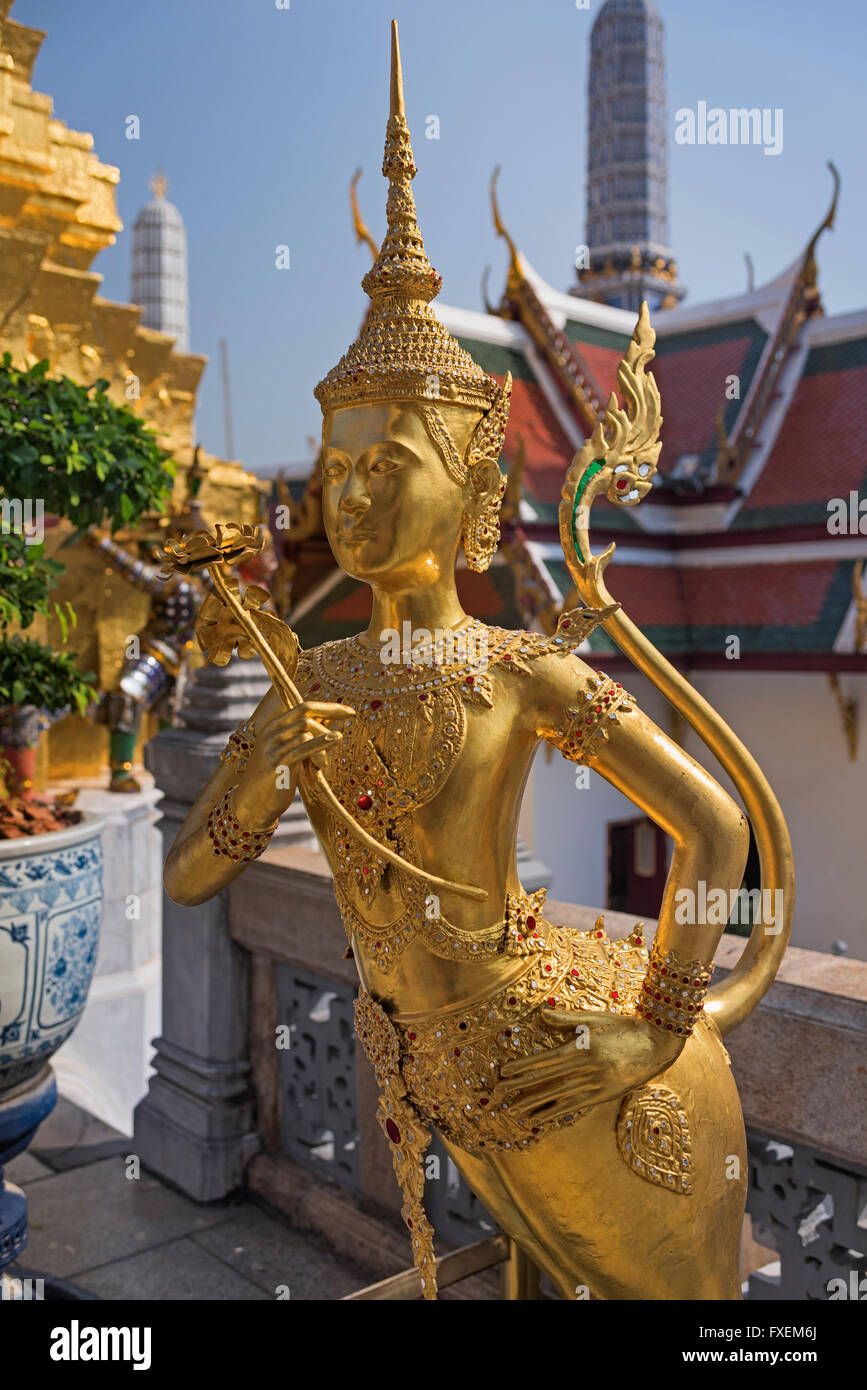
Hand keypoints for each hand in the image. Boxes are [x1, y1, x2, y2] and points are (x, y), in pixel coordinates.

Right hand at [232, 699, 354, 828]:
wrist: (252, 804)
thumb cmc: (275, 779)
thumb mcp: (289, 754)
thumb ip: (304, 739)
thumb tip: (330, 724)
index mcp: (274, 728)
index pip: (302, 707)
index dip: (326, 706)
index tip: (348, 710)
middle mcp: (271, 733)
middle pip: (304, 712)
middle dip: (330, 710)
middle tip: (351, 715)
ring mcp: (272, 747)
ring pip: (305, 728)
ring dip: (325, 738)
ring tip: (326, 760)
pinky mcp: (276, 763)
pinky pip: (302, 748)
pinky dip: (321, 743)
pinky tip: (335, 740)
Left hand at [489, 1010, 683, 1123]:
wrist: (657, 1046)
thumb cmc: (624, 1028)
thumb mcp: (596, 1019)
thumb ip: (567, 1019)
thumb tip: (541, 1013)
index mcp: (584, 1049)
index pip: (546, 1060)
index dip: (523, 1067)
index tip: (503, 1072)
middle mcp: (587, 1070)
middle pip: (547, 1080)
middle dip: (520, 1087)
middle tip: (497, 1093)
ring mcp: (596, 1086)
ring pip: (557, 1097)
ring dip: (533, 1104)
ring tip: (512, 1110)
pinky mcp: (603, 1096)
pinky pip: (573, 1106)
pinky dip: (554, 1112)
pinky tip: (538, 1119)